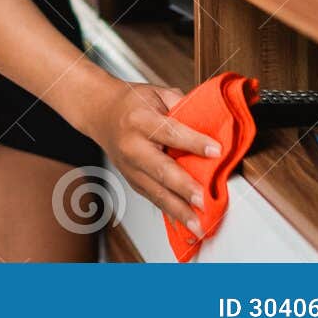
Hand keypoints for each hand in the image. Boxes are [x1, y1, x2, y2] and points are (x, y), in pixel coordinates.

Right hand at [83, 80, 220, 233]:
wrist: (101, 112)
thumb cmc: (132, 102)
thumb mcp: (157, 92)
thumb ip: (182, 105)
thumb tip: (210, 121)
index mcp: (140, 119)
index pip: (170, 132)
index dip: (194, 142)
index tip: (216, 151)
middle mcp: (132, 146)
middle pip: (160, 169)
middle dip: (183, 187)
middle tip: (203, 200)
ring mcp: (129, 167)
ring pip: (156, 191)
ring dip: (178, 210)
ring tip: (197, 225)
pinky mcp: (132, 180)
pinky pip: (152, 198)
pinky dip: (170, 212)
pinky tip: (184, 224)